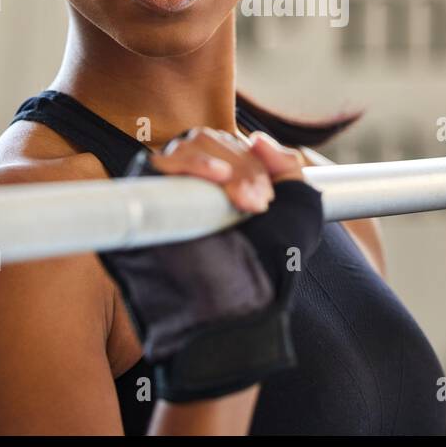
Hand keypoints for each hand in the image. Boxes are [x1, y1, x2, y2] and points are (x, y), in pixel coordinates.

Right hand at [96, 129, 323, 401]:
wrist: (239, 309)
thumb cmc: (267, 268)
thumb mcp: (298, 213)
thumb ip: (287, 167)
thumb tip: (258, 137)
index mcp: (225, 181)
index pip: (232, 145)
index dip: (253, 162)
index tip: (266, 200)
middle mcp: (195, 183)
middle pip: (210, 141)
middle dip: (241, 167)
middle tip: (256, 205)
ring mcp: (169, 191)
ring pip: (187, 146)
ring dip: (220, 165)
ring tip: (240, 202)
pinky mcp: (146, 203)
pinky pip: (154, 164)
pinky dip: (185, 163)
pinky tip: (213, 179)